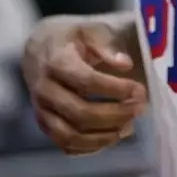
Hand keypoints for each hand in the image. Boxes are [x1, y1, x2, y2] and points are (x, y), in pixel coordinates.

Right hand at [23, 17, 146, 154]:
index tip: (138, 89)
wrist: (37, 49)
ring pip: (71, 135)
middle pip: (80, 113)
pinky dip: (90, 147)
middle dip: (115, 114)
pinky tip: (111, 136)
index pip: (86, 81)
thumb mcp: (88, 30)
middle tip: (139, 108)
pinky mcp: (44, 125)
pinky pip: (65, 145)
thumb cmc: (69, 38)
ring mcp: (42, 110)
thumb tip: (126, 64)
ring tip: (128, 126)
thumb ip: (106, 45)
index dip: (115, 89)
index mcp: (56, 61)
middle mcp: (45, 89)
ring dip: (104, 136)